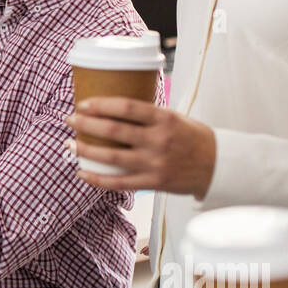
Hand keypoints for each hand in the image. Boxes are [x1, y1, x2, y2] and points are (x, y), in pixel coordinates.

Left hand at [66, 98, 216, 197]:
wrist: (218, 166)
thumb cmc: (193, 138)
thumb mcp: (174, 118)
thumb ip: (147, 116)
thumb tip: (112, 109)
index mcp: (164, 119)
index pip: (126, 107)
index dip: (101, 104)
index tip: (83, 104)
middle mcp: (158, 140)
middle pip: (114, 130)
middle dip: (87, 124)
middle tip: (70, 119)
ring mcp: (155, 163)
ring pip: (112, 157)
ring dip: (86, 150)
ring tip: (69, 144)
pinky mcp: (154, 182)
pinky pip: (119, 183)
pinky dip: (98, 178)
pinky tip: (82, 173)